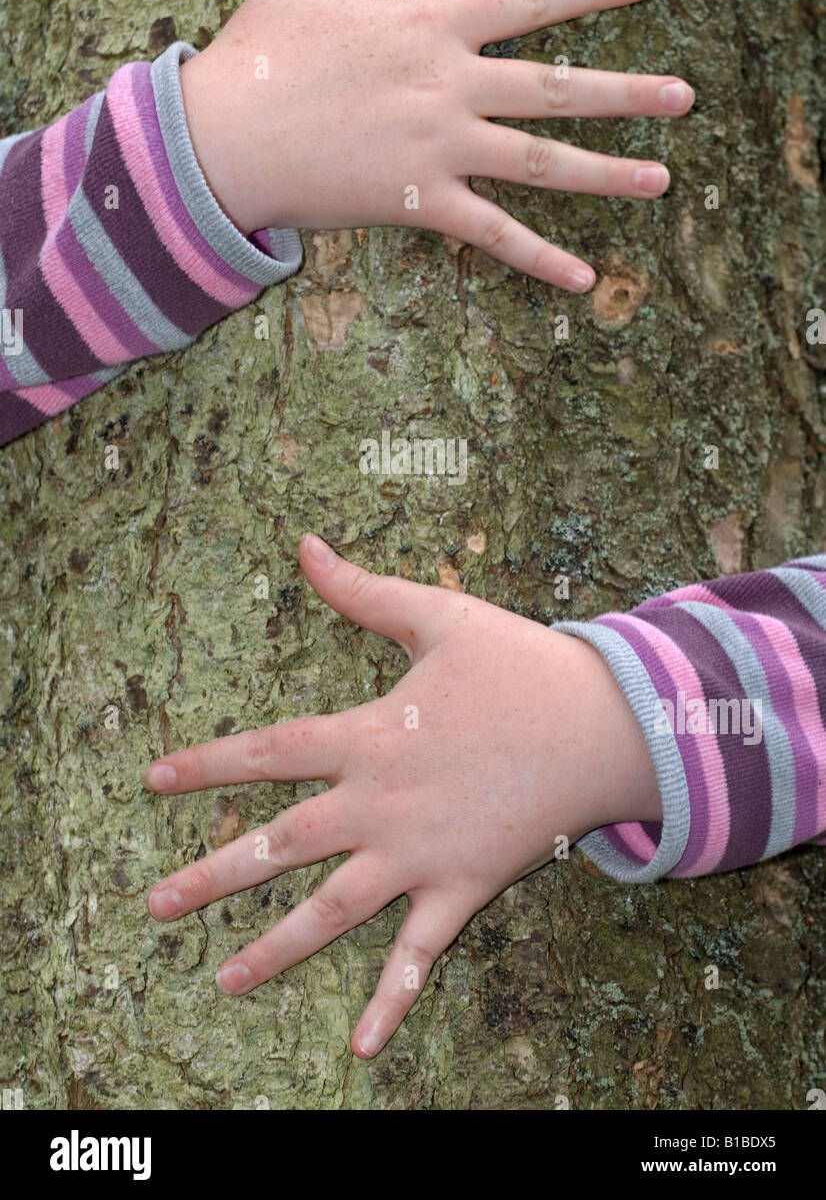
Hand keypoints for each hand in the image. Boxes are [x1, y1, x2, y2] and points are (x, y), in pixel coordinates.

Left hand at [144, 534, 660, 1058]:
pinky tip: (360, 1046)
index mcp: (369, 736)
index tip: (152, 780)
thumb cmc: (521, 665)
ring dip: (275, 948)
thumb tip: (304, 545)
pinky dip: (393, 1001)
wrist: (606, 723)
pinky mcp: (463, 886)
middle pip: (280, 845)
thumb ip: (363, 591)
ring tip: (224, 981)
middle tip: (153, 907)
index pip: (269, 752)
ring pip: (333, 911)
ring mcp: (419, 852)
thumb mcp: (439, 615)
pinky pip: (421, 953)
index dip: (207, 764)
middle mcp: (379, 803)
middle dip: (212, 876)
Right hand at [179, 0, 693, 293]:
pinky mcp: (420, 203)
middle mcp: (449, 86)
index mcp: (428, 26)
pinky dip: (540, 259)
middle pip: (556, 88)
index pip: (528, 1)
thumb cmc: (257, 56)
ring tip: (662, 180)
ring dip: (607, 173)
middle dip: (627, 92)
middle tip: (686, 97)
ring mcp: (440, 148)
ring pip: (542, 163)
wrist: (220, 142)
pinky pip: (494, 236)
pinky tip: (585, 279)